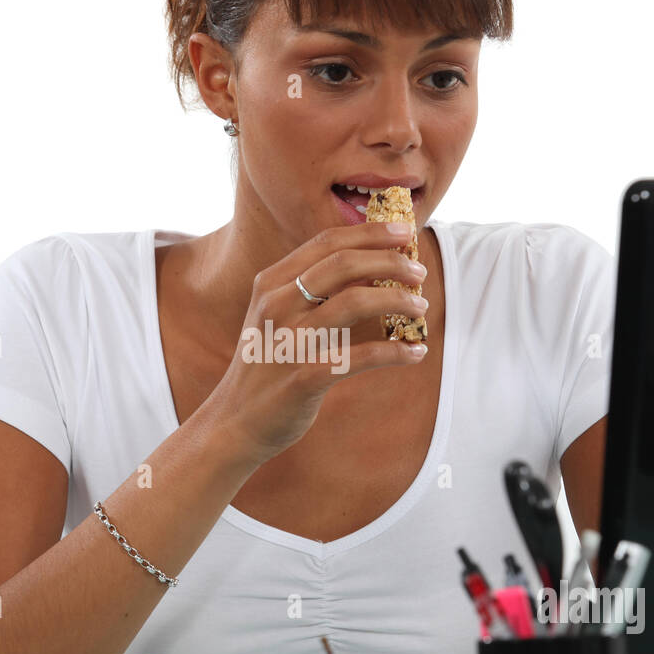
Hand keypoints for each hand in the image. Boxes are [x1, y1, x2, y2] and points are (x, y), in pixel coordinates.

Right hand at [201, 221, 429, 463]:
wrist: (233, 422)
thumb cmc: (264, 366)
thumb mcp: (273, 316)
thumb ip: (307, 289)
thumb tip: (368, 268)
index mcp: (270, 284)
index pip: (326, 243)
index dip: (369, 233)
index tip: (403, 231)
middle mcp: (277, 306)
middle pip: (343, 265)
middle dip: (390, 261)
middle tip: (418, 271)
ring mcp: (289, 341)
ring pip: (355, 303)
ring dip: (398, 300)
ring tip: (420, 307)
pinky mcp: (304, 379)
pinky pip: (361, 357)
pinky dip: (395, 353)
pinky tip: (415, 353)